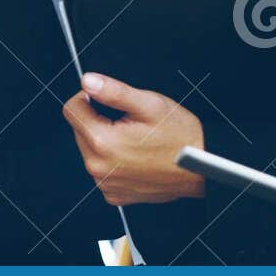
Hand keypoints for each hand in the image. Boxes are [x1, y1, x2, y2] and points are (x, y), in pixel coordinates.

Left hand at [62, 72, 204, 205]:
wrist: (204, 168)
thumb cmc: (181, 137)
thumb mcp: (149, 104)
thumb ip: (113, 91)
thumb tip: (87, 81)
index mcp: (103, 142)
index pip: (71, 110)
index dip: (87, 97)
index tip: (104, 99)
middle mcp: (99, 167)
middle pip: (79, 130)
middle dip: (97, 120)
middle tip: (128, 121)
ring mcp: (106, 184)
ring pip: (89, 150)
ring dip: (104, 140)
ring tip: (135, 140)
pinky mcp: (115, 195)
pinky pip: (102, 170)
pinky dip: (112, 161)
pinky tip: (134, 157)